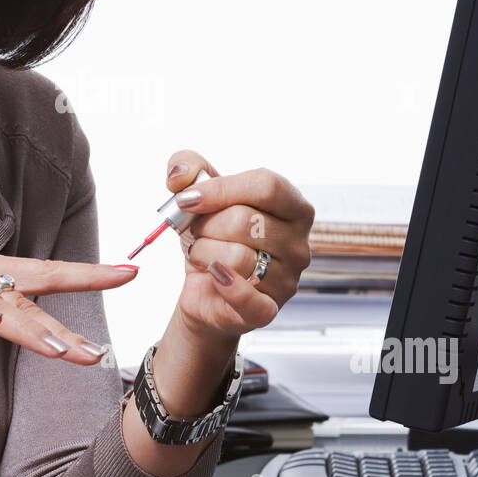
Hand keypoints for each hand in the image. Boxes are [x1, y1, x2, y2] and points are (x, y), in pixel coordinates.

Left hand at [165, 152, 314, 345]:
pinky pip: (247, 297)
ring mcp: (288, 279)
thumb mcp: (200, 194)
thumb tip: (179, 175)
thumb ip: (188, 166)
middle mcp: (298, 243)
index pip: (266, 186)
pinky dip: (224, 284)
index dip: (221, 189)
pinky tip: (213, 275)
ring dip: (203, 252)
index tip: (187, 198)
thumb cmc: (213, 236)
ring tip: (203, 253)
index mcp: (293, 207)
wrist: (204, 288)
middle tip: (198, 232)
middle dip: (206, 224)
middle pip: (246, 220)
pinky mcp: (268, 310)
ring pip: (237, 256)